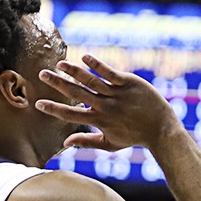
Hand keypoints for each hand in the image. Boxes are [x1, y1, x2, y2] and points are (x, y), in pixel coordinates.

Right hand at [35, 54, 180, 151]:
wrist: (162, 130)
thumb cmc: (135, 137)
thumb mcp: (110, 144)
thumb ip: (86, 142)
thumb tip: (65, 142)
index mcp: (99, 121)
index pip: (71, 115)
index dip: (54, 109)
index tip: (38, 103)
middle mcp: (106, 107)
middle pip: (77, 94)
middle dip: (58, 84)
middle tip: (42, 74)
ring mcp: (117, 94)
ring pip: (92, 81)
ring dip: (74, 72)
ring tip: (59, 64)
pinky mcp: (129, 83)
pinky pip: (111, 73)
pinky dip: (98, 65)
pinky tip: (84, 57)